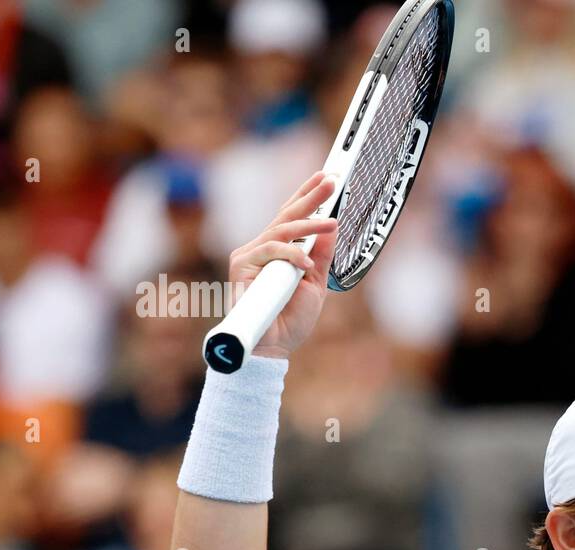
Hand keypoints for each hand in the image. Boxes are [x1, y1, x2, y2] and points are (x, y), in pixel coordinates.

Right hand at [228, 171, 338, 359]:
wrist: (273, 346)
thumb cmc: (290, 318)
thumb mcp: (315, 284)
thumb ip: (321, 256)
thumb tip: (333, 225)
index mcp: (280, 251)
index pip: (292, 217)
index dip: (308, 197)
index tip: (326, 178)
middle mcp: (262, 248)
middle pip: (286, 215)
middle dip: (311, 197)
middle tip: (331, 181)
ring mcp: (250, 255)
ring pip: (281, 230)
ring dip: (309, 225)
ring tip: (332, 222)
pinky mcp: (241, 265)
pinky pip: (270, 250)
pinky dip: (291, 256)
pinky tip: (306, 266)